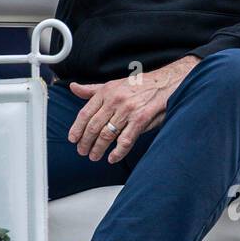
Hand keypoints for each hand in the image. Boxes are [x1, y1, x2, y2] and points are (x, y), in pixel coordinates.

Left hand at [66, 55, 200, 162]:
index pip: (85, 112)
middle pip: (94, 126)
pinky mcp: (141, 119)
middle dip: (86, 142)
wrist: (166, 82)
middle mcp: (115, 100)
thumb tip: (73, 88)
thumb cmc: (140, 86)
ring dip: (98, 148)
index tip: (72, 139)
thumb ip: (93, 90)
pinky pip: (125, 139)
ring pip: (107, 134)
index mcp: (106, 91)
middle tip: (82, 151)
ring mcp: (128, 110)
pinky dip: (118, 152)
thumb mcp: (114, 84)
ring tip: (94, 156)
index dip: (77, 128)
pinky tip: (113, 158)